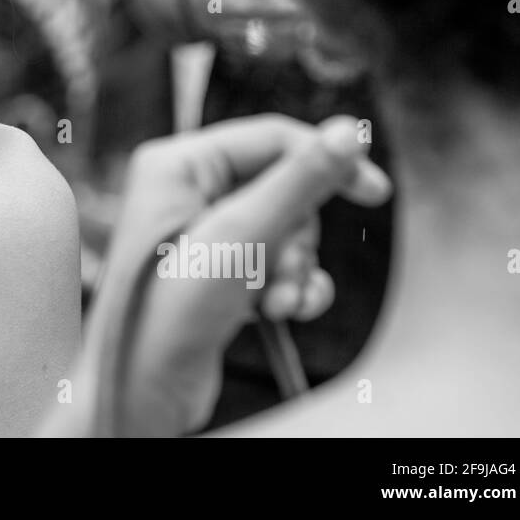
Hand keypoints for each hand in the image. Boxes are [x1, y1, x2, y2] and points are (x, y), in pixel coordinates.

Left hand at [81, 115, 390, 435]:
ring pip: (285, 231)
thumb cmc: (173, 307)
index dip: (326, 161)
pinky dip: (288, 287)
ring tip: (276, 302)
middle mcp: (184, 191)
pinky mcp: (215, 272)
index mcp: (177, 163)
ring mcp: (200, 233)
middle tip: (282, 269)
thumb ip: (301, 180)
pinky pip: (274, 263)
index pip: (272, 138)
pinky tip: (284, 312)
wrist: (144, 387)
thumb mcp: (244, 234)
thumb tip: (348, 132)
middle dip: (298, 236)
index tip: (375, 194)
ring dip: (294, 270)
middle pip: (284, 188)